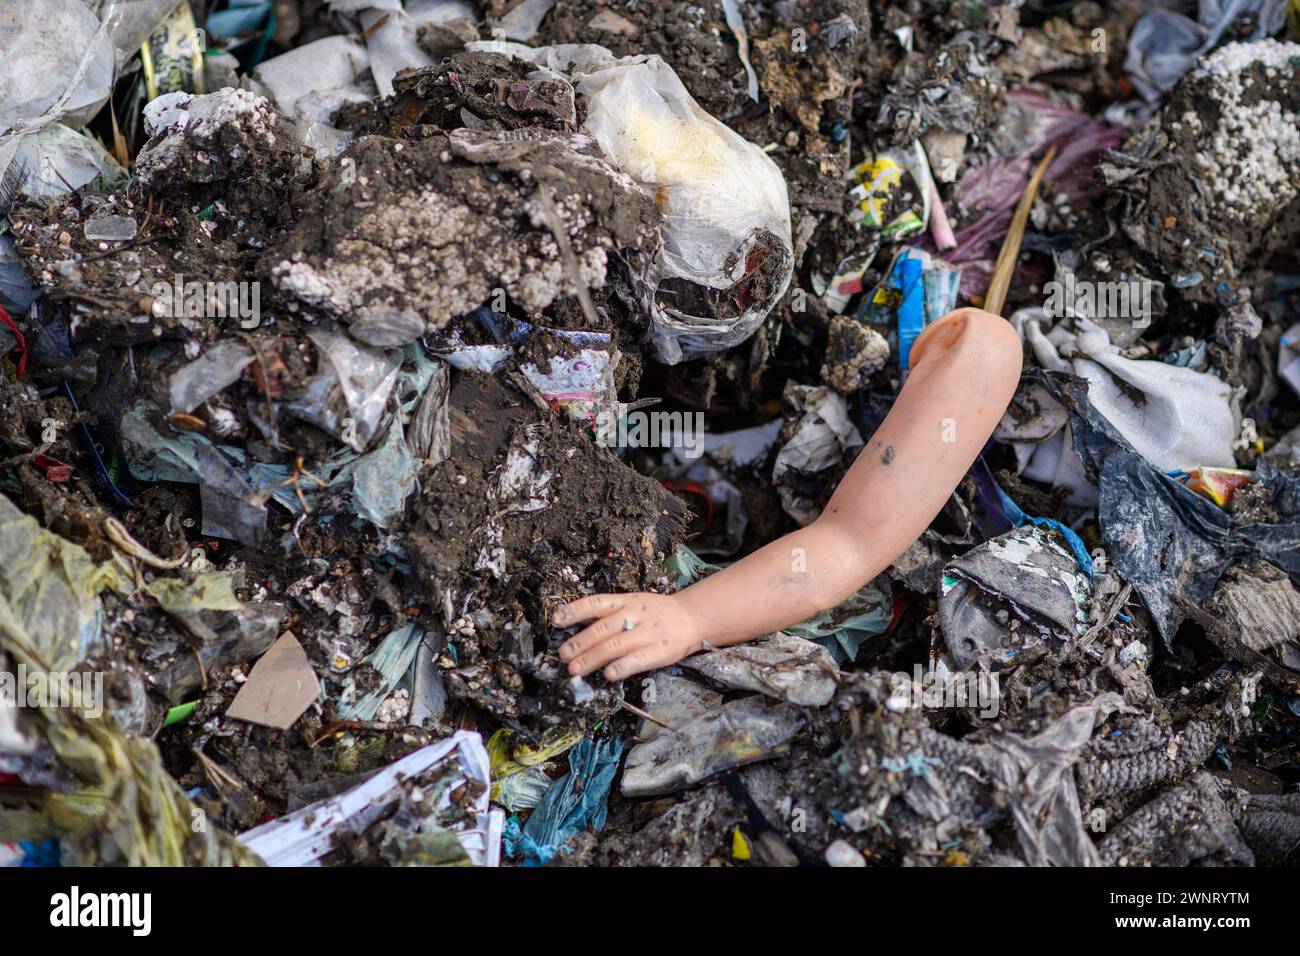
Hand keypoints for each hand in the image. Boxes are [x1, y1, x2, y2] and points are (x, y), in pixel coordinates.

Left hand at [553, 592, 701, 680]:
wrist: (691, 618)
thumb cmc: (655, 612)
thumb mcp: (632, 603)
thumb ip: (608, 614)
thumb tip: (576, 626)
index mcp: (625, 601)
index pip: (595, 603)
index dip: (574, 611)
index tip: (556, 620)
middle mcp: (634, 615)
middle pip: (601, 630)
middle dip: (579, 643)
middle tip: (563, 656)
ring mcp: (646, 633)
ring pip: (614, 646)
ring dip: (591, 659)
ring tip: (575, 670)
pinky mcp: (658, 651)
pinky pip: (636, 660)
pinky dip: (620, 668)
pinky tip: (608, 675)